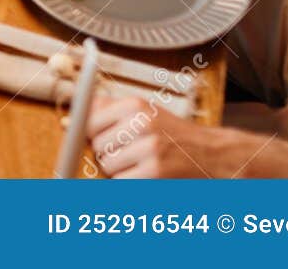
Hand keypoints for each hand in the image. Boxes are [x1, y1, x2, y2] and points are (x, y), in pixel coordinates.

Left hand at [87, 95, 249, 177]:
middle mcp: (141, 123)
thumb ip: (109, 108)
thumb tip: (75, 106)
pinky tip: (146, 176)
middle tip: (130, 153)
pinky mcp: (155, 173)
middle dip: (108, 153)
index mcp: (134, 104)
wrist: (213, 154)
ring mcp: (149, 148)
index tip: (99, 137)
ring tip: (139, 164)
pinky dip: (129, 183)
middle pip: (97, 145)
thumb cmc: (173, 134)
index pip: (89, 121)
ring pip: (107, 165)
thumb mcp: (144, 111)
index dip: (92, 134)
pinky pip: (121, 182)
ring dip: (118, 170)